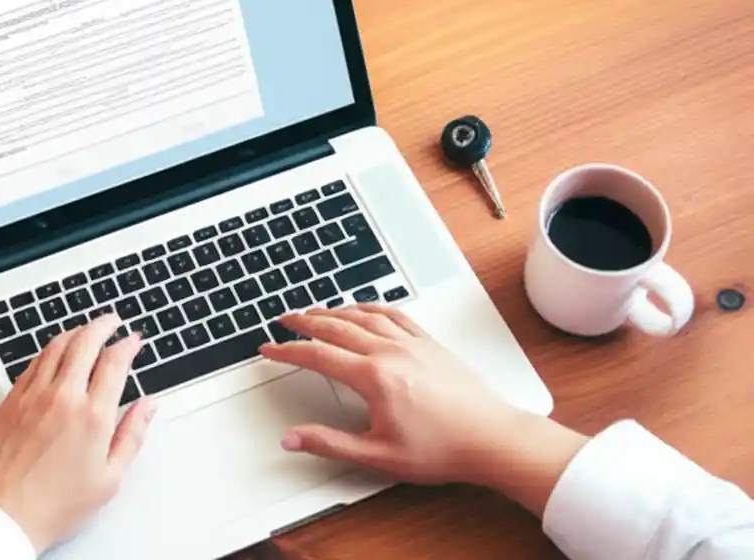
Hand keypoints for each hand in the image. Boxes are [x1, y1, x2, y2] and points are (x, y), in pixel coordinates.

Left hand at [0, 316, 156, 551]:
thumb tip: (148, 405)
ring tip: (86, 330)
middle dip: (102, 325)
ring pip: (56, 346)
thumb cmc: (55, 504)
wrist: (4, 514)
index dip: (127, 344)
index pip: (114, 362)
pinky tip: (54, 352)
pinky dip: (49, 349)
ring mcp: (33, 395)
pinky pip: (33, 362)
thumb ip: (133, 434)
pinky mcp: (11, 400)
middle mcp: (63, 397)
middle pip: (85, 342)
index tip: (134, 340)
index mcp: (92, 416)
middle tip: (112, 321)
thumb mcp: (110, 478)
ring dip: (75, 332)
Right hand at [260, 305, 586, 514]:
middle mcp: (391, 352)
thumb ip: (330, 443)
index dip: (289, 351)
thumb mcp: (377, 455)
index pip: (319, 356)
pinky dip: (371, 308)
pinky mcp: (430, 345)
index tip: (269, 348)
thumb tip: (293, 438)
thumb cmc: (443, 449)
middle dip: (305, 322)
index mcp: (374, 377)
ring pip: (364, 316)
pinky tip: (363, 308)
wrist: (492, 439)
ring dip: (334, 310)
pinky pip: (394, 315)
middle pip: (337, 327)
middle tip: (284, 320)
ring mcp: (413, 344)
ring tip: (315, 311)